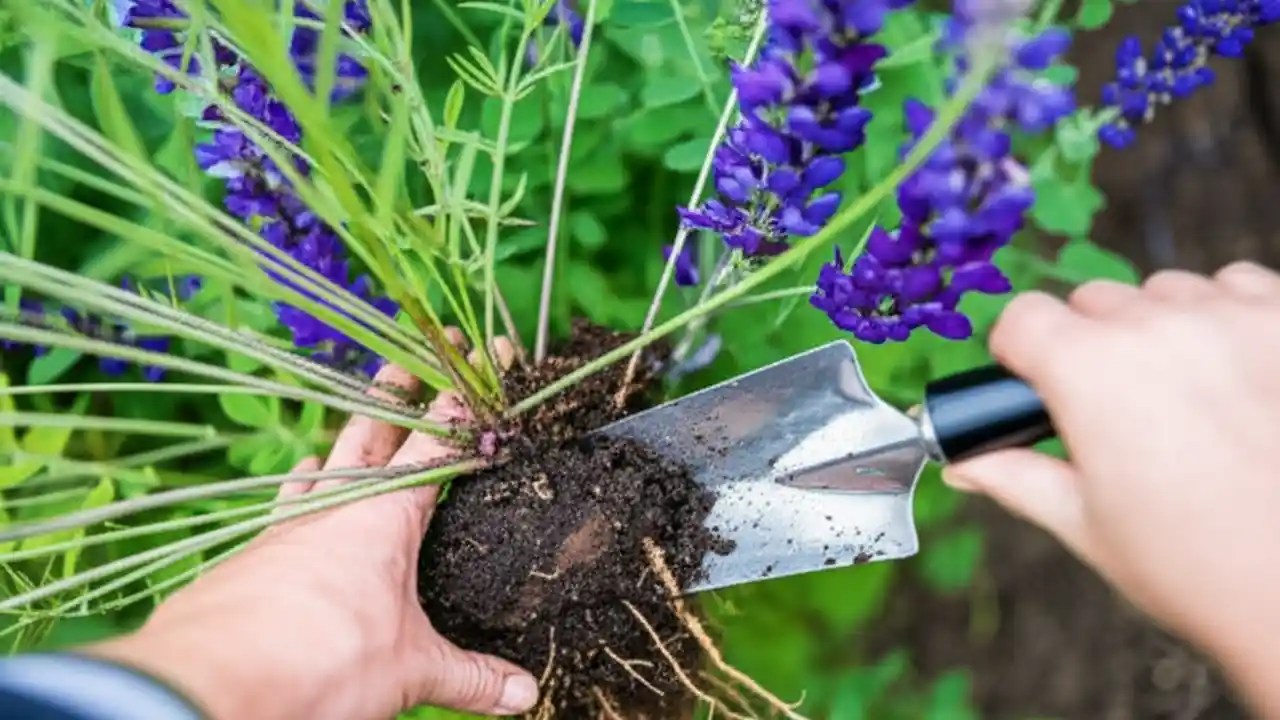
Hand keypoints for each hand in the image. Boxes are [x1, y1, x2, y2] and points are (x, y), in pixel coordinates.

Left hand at [86, 336, 538, 719]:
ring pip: (326, 463)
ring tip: (355, 419)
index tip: (483, 357)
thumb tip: (525, 695)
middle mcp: (336, 507)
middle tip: (411, 358)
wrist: (211, 683)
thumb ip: (470, 676)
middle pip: (373, 434)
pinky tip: (300, 482)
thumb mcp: (411, 671)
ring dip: (346, 440)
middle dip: (397, 395)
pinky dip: (303, 487)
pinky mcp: (255, 555)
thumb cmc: (319, 661)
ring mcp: (290, 527)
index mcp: (385, 517)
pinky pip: (288, 504)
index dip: (464, 399)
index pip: (437, 442)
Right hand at [944, 262, 1279, 716]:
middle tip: (1118, 412)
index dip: (1020, 354)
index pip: (1024, 317)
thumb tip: (962, 465)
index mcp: (1088, 371)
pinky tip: (1234, 375)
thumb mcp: (1086, 525)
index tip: (1035, 385)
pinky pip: (1237, 286)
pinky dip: (1227, 317)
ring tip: (1184, 399)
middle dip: (1091, 345)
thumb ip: (1015, 478)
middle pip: (1094, 302)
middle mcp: (1156, 328)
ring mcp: (1231, 317)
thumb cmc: (1196, 567)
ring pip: (1165, 292)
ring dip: (1161, 328)